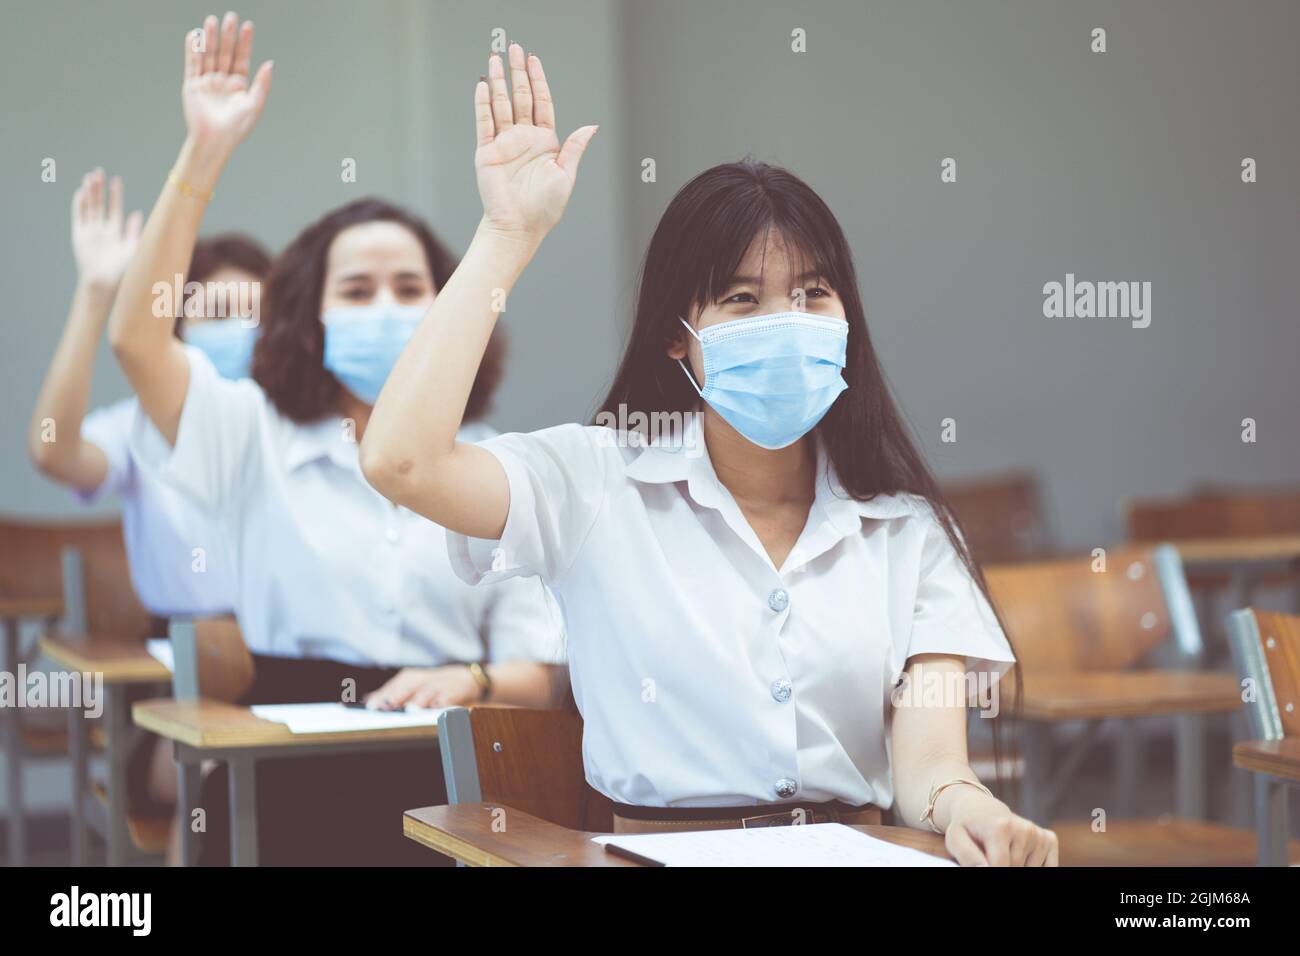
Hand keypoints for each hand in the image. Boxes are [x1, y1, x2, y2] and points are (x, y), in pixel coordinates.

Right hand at [71, 169, 142, 291]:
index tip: (115, 180)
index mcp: (115, 233)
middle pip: (99, 205)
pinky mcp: (79, 236)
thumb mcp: (133, 248)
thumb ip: (135, 231)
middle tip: (98, 172)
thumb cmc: (123, 270)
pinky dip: (79, 206)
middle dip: (99, 189)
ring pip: (88, 208)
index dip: (115, 195)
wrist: (106, 283)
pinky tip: (80, 193)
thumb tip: (138, 213)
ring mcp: (90, 233)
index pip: (114, 209)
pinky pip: (78, 218)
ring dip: (89, 193)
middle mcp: (101, 231)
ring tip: (89, 177)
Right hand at [182, 12, 272, 157]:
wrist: (215, 141)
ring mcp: (207, 81)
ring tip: (212, 20)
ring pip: (209, 55)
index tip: (248, 26)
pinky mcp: (192, 85)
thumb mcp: (254, 105)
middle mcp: (222, 81)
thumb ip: (262, 84)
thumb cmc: (236, 128)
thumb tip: (270, 63)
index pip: (241, 58)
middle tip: (230, 16)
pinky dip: (193, 50)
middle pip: (225, 53)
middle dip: (227, 35)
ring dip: (210, 38)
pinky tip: (195, 35)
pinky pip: (193, 64)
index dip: (244, 42)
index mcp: (238, 85)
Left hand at [364, 666, 481, 710]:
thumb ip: (391, 694)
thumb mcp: (411, 687)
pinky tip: (436, 709)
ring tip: (410, 710)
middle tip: (385, 706)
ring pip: (426, 690)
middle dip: (395, 696)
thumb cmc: (432, 687)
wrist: (464, 678)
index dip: (380, 697)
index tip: (369, 708)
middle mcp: (421, 679)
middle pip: (406, 686)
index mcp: (408, 679)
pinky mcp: (455, 689)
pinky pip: (448, 696)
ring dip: (418, 700)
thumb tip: (368, 701)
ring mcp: (438, 684)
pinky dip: (442, 702)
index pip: (391, 687)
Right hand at [474, 42, 596, 241]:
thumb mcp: (565, 175)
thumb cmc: (544, 207)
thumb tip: (591, 127)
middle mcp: (524, 138)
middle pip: (521, 97)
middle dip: (517, 73)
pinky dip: (483, 104)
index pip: (541, 103)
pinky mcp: (487, 152)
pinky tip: (483, 86)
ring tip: (494, 58)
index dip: (538, 80)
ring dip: (497, 82)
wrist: (519, 227)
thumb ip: (574, 148)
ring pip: (501, 105)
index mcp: (545, 141)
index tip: (533, 60)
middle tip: (514, 48)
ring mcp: (504, 143)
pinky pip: (485, 123)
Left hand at [942, 788, 1058, 865]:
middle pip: (1014, 869)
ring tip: (1002, 852)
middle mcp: (1024, 829)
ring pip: (1030, 870)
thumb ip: (967, 856)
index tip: (984, 864)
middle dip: (1000, 867)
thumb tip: (985, 869)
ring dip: (1016, 867)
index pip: (999, 866)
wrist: (982, 810)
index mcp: (1000, 828)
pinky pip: (1049, 868)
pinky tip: (1020, 855)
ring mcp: (1037, 834)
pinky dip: (1033, 866)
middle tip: (989, 854)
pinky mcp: (1048, 839)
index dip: (990, 871)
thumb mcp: (955, 839)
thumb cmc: (967, 828)